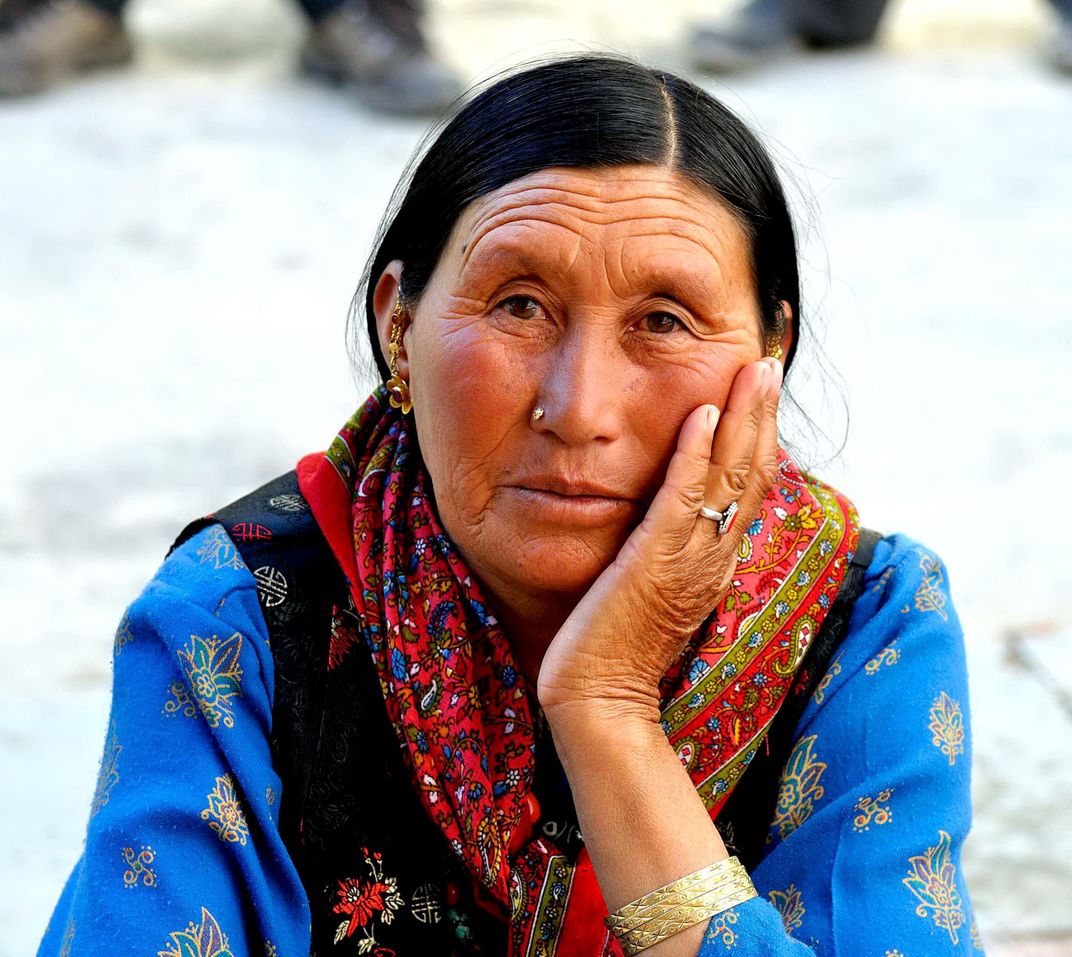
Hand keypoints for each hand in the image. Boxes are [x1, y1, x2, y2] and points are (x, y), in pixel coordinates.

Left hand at [536, 357, 783, 724]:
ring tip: (753, 371)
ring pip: (728, 479)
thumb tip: (672, 513)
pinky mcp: (653, 564)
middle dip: (761, 415)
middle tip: (766, 364)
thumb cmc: (616, 646)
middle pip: (750, 474)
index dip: (758, 437)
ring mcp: (687, 560)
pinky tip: (701, 416)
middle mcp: (712, 556)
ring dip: (743, 420)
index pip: (746, 488)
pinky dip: (694, 456)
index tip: (759, 392)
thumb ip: (668, 549)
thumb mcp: (653, 587)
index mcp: (713, 561)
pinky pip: (680, 501)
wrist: (598, 700)